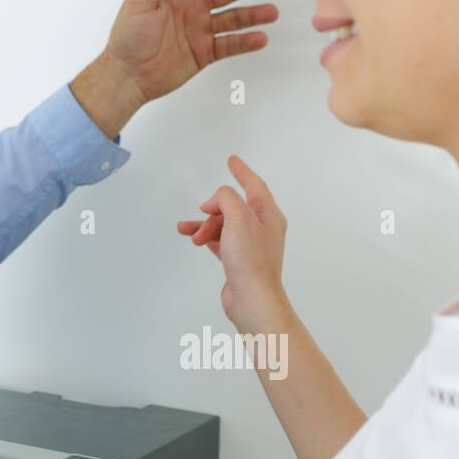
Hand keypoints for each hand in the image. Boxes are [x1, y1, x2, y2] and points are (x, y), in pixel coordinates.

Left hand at [71, 0, 281, 137]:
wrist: (127, 76)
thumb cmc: (127, 38)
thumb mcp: (141, 1)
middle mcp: (191, 7)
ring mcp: (199, 30)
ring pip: (234, 17)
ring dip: (254, 13)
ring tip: (273, 11)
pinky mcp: (203, 53)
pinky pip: (229, 44)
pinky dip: (245, 42)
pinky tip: (261, 38)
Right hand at [177, 155, 290, 333]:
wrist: (252, 298)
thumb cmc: (250, 259)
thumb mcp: (238, 217)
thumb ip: (226, 198)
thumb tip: (214, 202)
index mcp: (268, 215)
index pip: (254, 185)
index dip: (242, 171)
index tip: (232, 160)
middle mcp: (262, 228)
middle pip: (233, 206)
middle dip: (213, 208)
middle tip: (203, 213)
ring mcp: (250, 244)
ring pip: (222, 224)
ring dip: (204, 225)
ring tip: (189, 232)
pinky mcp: (238, 259)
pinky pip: (218, 239)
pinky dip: (205, 237)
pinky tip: (192, 238)